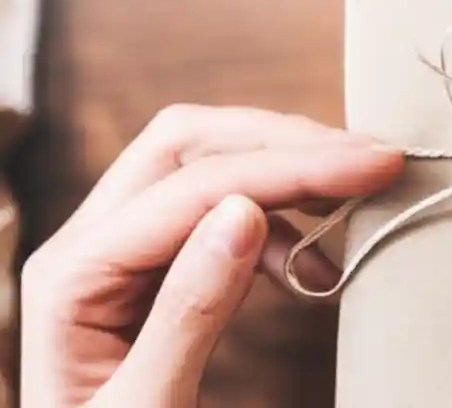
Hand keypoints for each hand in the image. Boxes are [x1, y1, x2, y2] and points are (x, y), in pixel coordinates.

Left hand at [21, 105, 402, 407]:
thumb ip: (188, 314)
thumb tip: (243, 213)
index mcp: (73, 276)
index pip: (189, 185)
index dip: (289, 166)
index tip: (372, 166)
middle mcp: (90, 246)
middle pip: (189, 147)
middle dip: (286, 143)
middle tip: (372, 161)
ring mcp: (122, 255)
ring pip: (208, 167)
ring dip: (288, 180)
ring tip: (355, 212)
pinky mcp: (158, 273)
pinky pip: (220, 215)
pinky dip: (281, 226)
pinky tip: (313, 271)